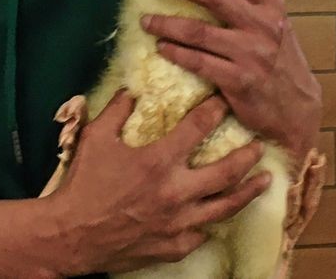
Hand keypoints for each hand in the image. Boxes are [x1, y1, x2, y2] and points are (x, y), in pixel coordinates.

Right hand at [51, 91, 270, 274]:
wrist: (70, 236)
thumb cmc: (83, 184)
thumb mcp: (96, 138)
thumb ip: (118, 110)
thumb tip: (131, 89)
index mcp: (159, 161)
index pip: (199, 128)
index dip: (217, 110)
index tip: (227, 101)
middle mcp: (176, 192)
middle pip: (227, 172)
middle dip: (248, 157)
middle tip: (260, 146)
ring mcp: (179, 223)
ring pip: (225, 207)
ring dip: (248, 192)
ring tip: (264, 182)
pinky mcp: (174, 246)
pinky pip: (202, 234)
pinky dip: (211, 223)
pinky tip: (219, 215)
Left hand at [142, 0, 322, 161]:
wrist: (298, 111)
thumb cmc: (279, 62)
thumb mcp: (272, 26)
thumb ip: (248, 2)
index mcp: (271, 5)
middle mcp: (263, 25)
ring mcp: (252, 54)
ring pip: (199, 32)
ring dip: (166, 24)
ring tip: (145, 21)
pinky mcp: (239, 82)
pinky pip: (198, 62)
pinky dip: (176, 53)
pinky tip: (161, 48)